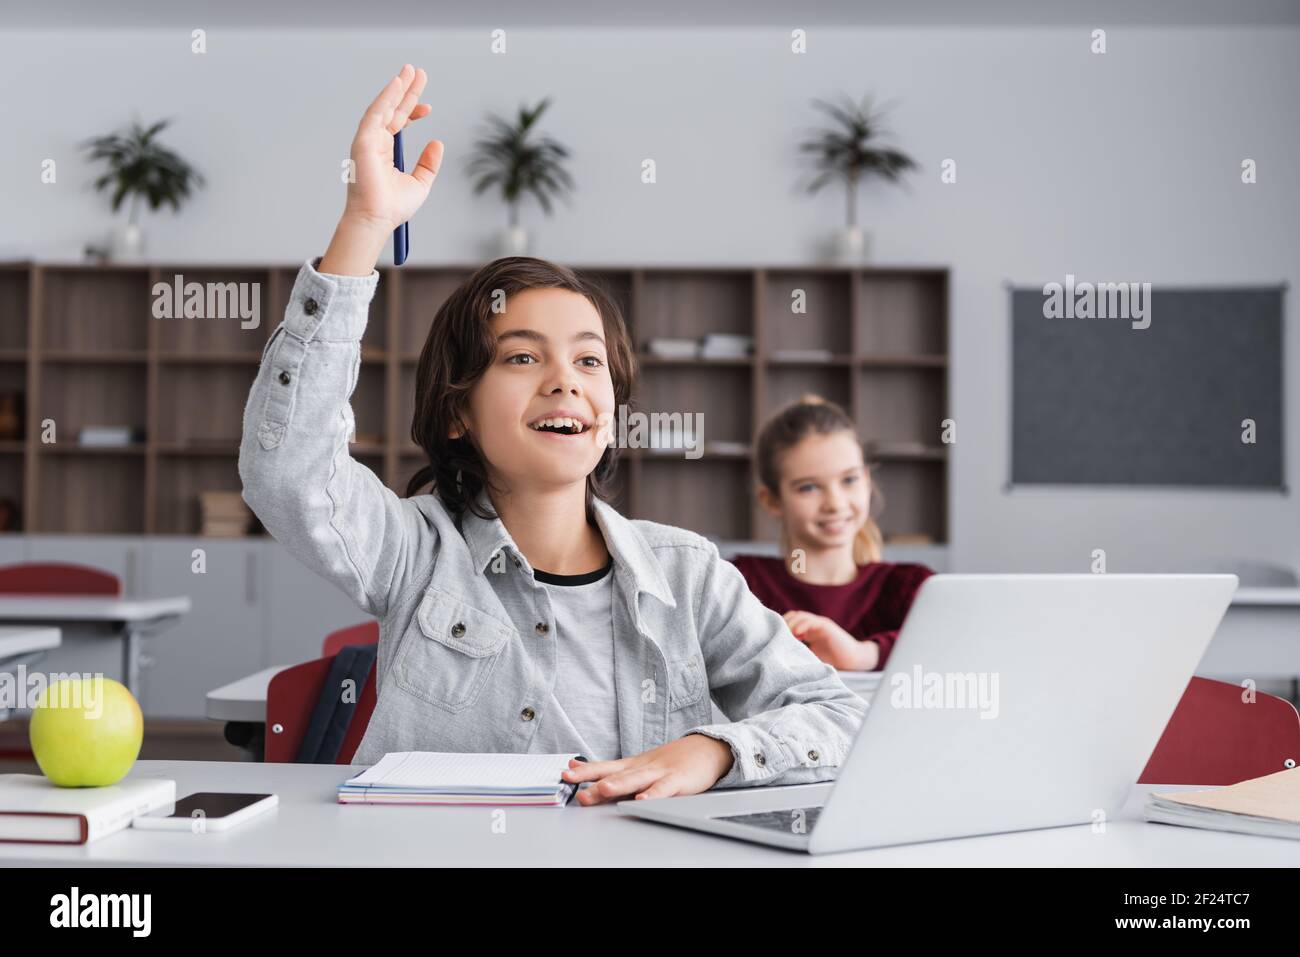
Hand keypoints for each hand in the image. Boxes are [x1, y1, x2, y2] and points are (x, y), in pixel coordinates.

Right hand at [344, 63, 442, 231]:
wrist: (378, 219)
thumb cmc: (393, 206)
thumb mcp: (420, 182)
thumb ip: (429, 163)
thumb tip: (438, 143)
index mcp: (386, 150)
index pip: (399, 122)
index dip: (414, 111)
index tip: (429, 107)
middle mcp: (375, 142)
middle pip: (392, 109)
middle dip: (405, 90)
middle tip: (417, 71)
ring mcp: (368, 140)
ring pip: (383, 107)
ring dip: (396, 88)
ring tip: (409, 71)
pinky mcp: (363, 141)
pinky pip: (375, 113)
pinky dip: (386, 98)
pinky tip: (397, 84)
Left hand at [561, 734, 734, 804]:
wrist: (705, 749)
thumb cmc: (671, 761)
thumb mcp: (640, 764)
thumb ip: (613, 770)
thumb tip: (581, 768)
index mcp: (633, 765)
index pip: (605, 766)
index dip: (585, 770)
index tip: (566, 773)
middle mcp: (643, 767)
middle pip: (615, 773)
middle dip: (593, 778)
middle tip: (573, 782)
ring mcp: (660, 773)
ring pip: (636, 780)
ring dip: (618, 784)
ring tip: (602, 789)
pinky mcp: (677, 780)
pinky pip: (664, 789)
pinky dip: (653, 794)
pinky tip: (643, 800)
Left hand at [783, 611, 877, 669]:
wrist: (854, 660)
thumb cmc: (834, 661)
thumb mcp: (811, 656)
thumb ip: (799, 653)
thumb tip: (781, 659)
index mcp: (808, 631)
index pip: (790, 621)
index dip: (782, 627)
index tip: (776, 638)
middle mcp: (813, 625)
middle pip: (793, 615)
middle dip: (784, 623)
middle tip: (779, 635)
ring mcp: (820, 624)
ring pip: (800, 615)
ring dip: (791, 623)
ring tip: (788, 635)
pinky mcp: (827, 626)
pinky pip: (812, 621)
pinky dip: (802, 625)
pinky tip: (797, 633)